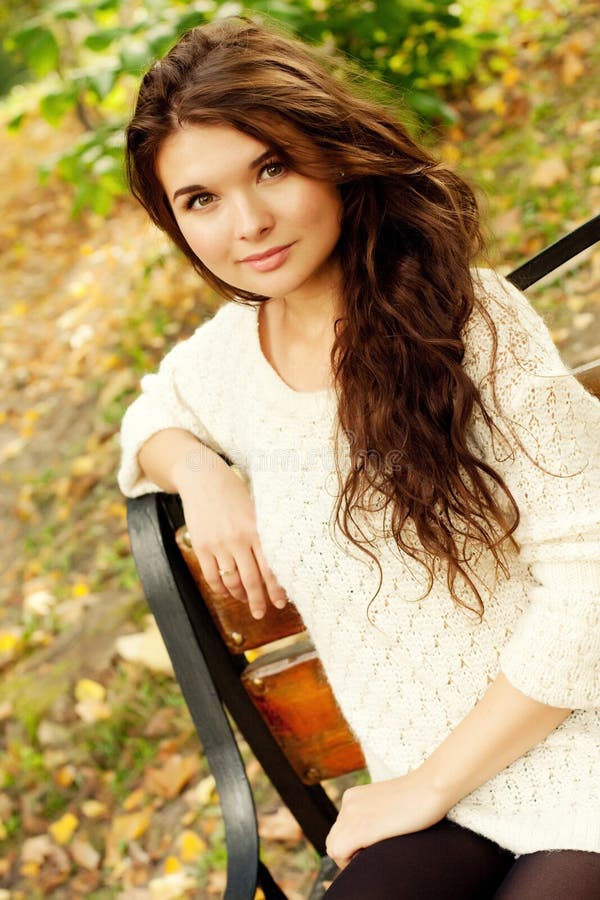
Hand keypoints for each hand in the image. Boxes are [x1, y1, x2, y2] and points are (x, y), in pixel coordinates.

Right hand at [176, 457, 287, 619]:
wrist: (202, 477)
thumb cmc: (233, 492)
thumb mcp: (255, 509)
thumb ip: (262, 534)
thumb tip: (274, 564)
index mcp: (256, 529)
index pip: (270, 567)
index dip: (276, 589)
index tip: (281, 603)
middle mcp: (237, 539)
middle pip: (251, 579)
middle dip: (258, 600)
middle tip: (262, 613)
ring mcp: (217, 544)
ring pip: (231, 581)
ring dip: (239, 595)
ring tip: (245, 601)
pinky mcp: (200, 546)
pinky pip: (211, 576)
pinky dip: (219, 588)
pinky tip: (226, 592)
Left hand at [325, 770, 447, 869]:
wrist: (430, 788)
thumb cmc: (419, 800)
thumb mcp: (387, 806)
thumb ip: (373, 816)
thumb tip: (368, 837)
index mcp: (353, 797)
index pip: (340, 829)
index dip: (353, 845)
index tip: (372, 847)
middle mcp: (348, 803)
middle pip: (333, 839)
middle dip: (349, 852)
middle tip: (372, 854)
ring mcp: (351, 813)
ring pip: (333, 848)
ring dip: (350, 858)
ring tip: (375, 853)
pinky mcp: (360, 827)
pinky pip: (339, 852)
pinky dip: (351, 861)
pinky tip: (374, 853)